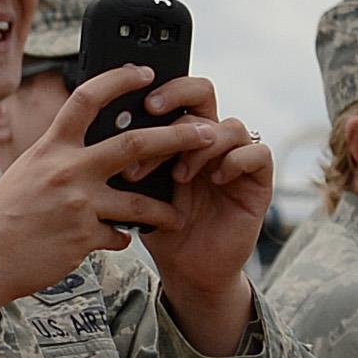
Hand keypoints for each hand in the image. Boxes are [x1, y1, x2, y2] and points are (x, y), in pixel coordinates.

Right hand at [0, 65, 229, 322]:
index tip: (145, 71)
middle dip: (178, 137)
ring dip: (166, 209)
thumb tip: (94, 146)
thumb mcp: (27, 173)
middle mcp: (67, 170)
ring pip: (141, 201)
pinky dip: (124, 238)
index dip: (119, 80)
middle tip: (207, 133)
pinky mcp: (84, 238)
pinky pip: (121, 236)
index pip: (86, 98)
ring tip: (180, 213)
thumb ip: (60, 158)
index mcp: (50, 147)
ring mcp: (78, 205)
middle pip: (135, 145)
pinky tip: (119, 241)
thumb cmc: (1, 217)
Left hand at [115, 72, 277, 354]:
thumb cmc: (157, 226)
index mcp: (178, 135)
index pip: (175, 92)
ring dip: (200, 145)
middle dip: (178, 96)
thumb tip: (99, 129)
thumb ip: (128, 158)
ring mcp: (234, 159)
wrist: (185, 269)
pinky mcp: (257, 182)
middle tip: (153, 111)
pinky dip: (236, 161)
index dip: (159, 88)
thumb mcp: (135, 189)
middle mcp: (208, 140)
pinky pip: (258, 153)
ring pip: (229, 125)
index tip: (136, 101)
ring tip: (179, 175)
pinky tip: (215, 179)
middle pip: (204, 92)